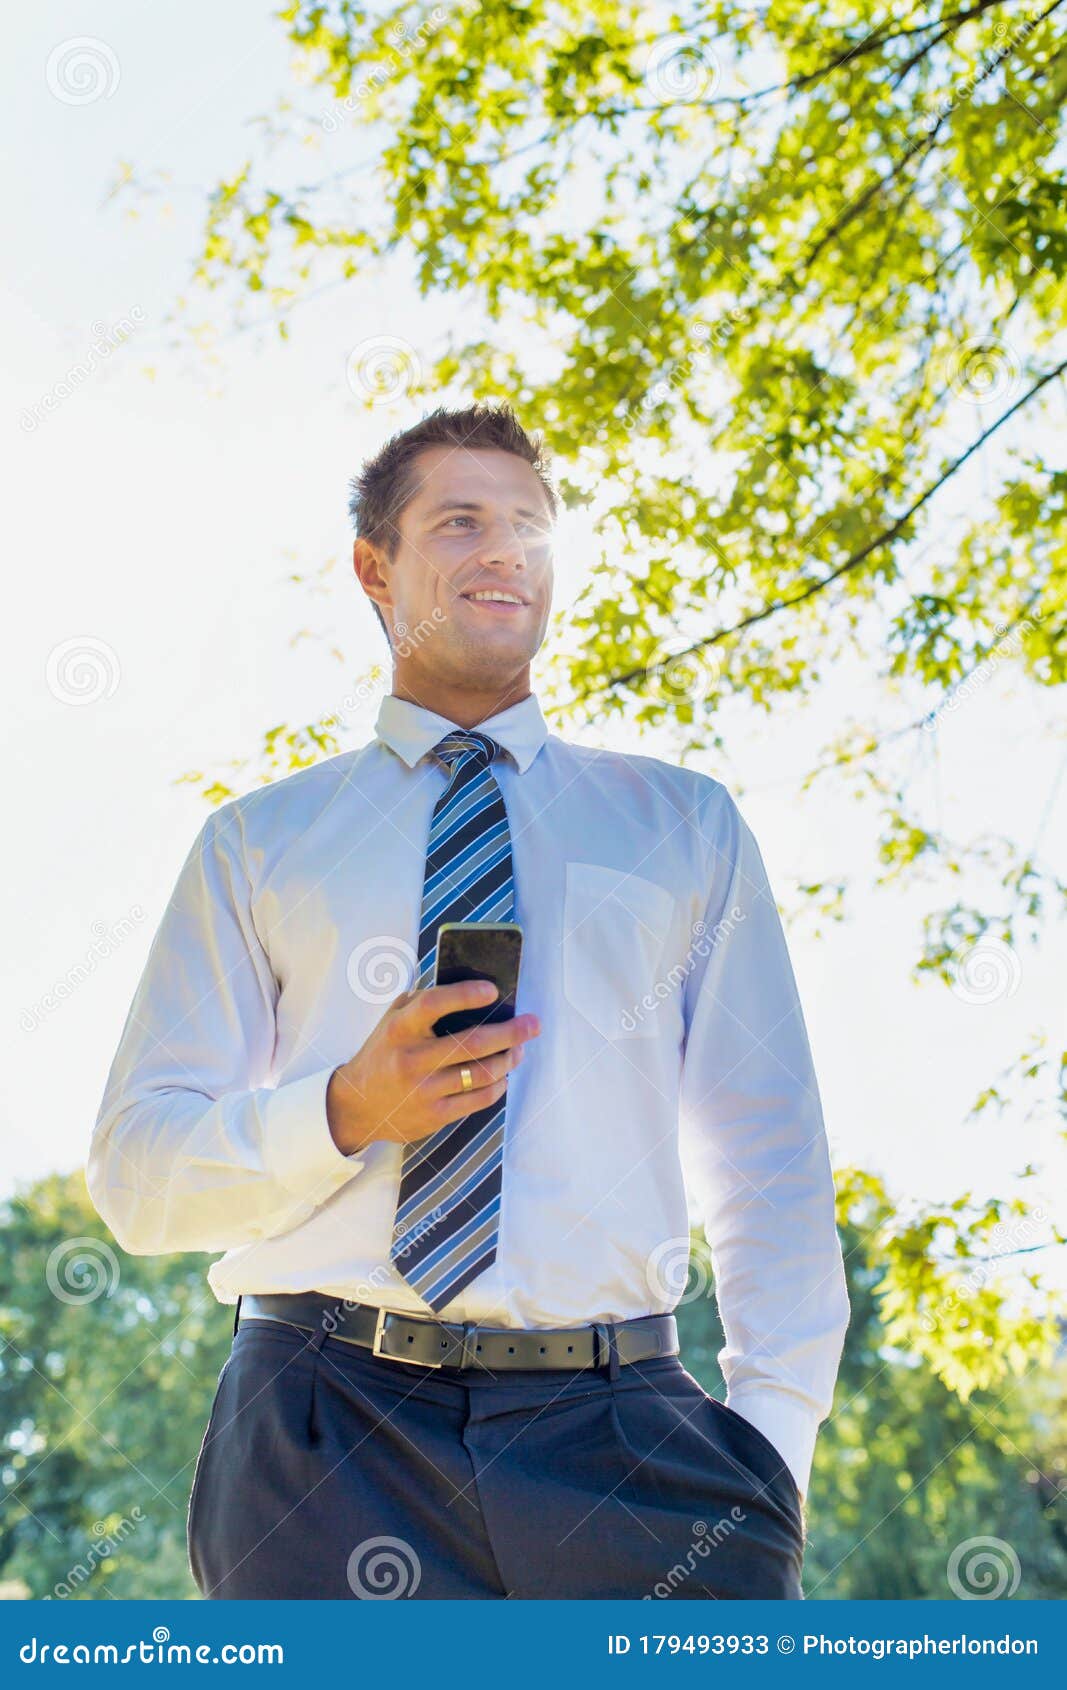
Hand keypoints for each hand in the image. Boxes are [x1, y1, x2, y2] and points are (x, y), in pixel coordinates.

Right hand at [326, 979, 539, 1154]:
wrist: (357, 1106)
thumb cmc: (383, 1053)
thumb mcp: (391, 1021)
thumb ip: (421, 1002)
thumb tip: (468, 986)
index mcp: (399, 1029)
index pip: (433, 1005)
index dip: (465, 995)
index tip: (493, 990)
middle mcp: (411, 1060)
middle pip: (472, 1043)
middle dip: (511, 1032)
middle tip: (533, 1024)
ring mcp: (424, 1090)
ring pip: (482, 1073)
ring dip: (509, 1059)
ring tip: (519, 1049)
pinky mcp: (435, 1115)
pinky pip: (479, 1099)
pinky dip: (499, 1084)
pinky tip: (504, 1074)